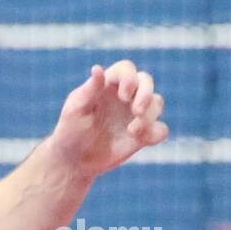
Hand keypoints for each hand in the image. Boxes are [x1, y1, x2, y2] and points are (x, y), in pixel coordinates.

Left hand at [50, 60, 168, 179]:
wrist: (74, 161)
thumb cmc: (70, 131)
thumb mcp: (75, 111)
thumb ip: (89, 90)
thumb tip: (97, 68)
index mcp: (108, 85)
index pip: (126, 69)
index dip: (130, 78)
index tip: (123, 95)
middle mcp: (125, 96)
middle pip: (147, 81)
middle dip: (146, 94)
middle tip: (137, 110)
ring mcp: (135, 114)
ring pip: (157, 104)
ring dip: (149, 116)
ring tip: (131, 131)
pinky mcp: (142, 134)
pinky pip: (160, 129)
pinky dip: (155, 133)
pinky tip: (140, 140)